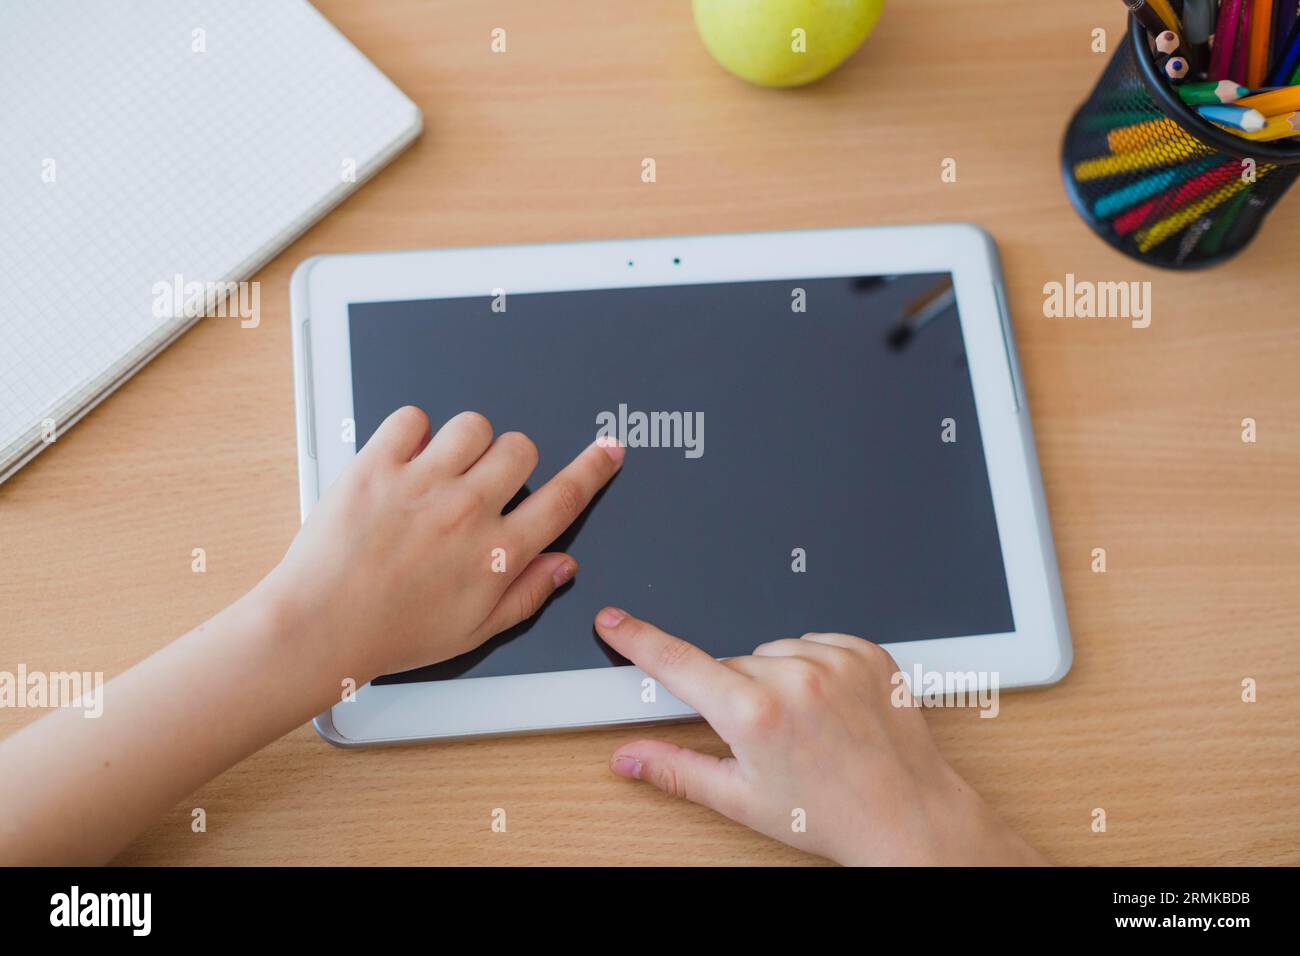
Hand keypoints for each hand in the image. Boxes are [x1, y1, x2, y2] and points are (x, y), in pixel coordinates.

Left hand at [266, 407, 622, 682]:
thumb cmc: (390, 633)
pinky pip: (413, 417)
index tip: (607, 451)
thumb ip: (527, 594)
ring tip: (441, 469)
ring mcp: (422, 484)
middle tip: (485, 482)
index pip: (564, 499)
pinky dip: (413, 430)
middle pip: (520, 450)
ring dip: (465, 441)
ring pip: (473, 425)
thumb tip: (564, 565)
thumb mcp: (473, 630)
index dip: (593, 469)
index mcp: (497, 555)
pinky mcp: (377, 465)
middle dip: (511, 461)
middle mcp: (467, 513)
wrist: (319, 627)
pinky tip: (406, 459)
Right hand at [593, 609, 1044, 865]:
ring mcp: (834, 660)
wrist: (906, 815)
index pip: (678, 663)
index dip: (639, 639)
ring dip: (777, 677)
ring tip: (804, 723)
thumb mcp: (741, 799)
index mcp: (754, 714)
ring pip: (775, 650)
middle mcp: (793, 678)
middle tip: (766, 736)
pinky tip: (829, 705)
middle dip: (735, 692)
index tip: (614, 621)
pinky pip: (818, 642)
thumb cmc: (829, 815)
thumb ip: (675, 770)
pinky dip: (816, 666)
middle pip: (732, 662)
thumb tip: (627, 758)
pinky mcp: (865, 651)